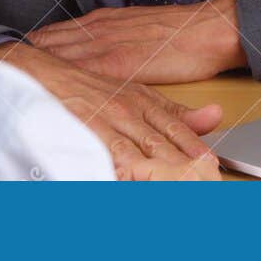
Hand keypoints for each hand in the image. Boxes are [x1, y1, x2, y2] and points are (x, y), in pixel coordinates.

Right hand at [0, 41, 222, 179]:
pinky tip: (136, 181)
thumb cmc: (91, 86)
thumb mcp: (139, 91)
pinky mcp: (86, 130)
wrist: (44, 72)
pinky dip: (125, 170)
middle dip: (186, 166)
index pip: (176, 129)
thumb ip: (175, 109)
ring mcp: (107, 121)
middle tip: (205, 184)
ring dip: (162, 172)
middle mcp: (128, 110)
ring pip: (141, 152)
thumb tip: (216, 116)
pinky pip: (109, 155)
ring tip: (182, 188)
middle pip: (163, 145)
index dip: (195, 149)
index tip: (213, 167)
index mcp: (143, 100)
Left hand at [28, 0, 247, 83]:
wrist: (208, 30)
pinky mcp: (117, 63)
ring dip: (31, 63)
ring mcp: (105, 45)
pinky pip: (79, 70)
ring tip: (4, 72)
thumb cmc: (181, 34)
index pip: (53, 34)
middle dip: (21, 55)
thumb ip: (112, 41)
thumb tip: (96, 54)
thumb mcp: (137, 31)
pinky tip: (41, 85)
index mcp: (102, 23)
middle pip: (46, 43)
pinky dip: (57, 76)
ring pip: (56, 53)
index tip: (9, 55)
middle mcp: (97, 30)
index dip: (30, 46)